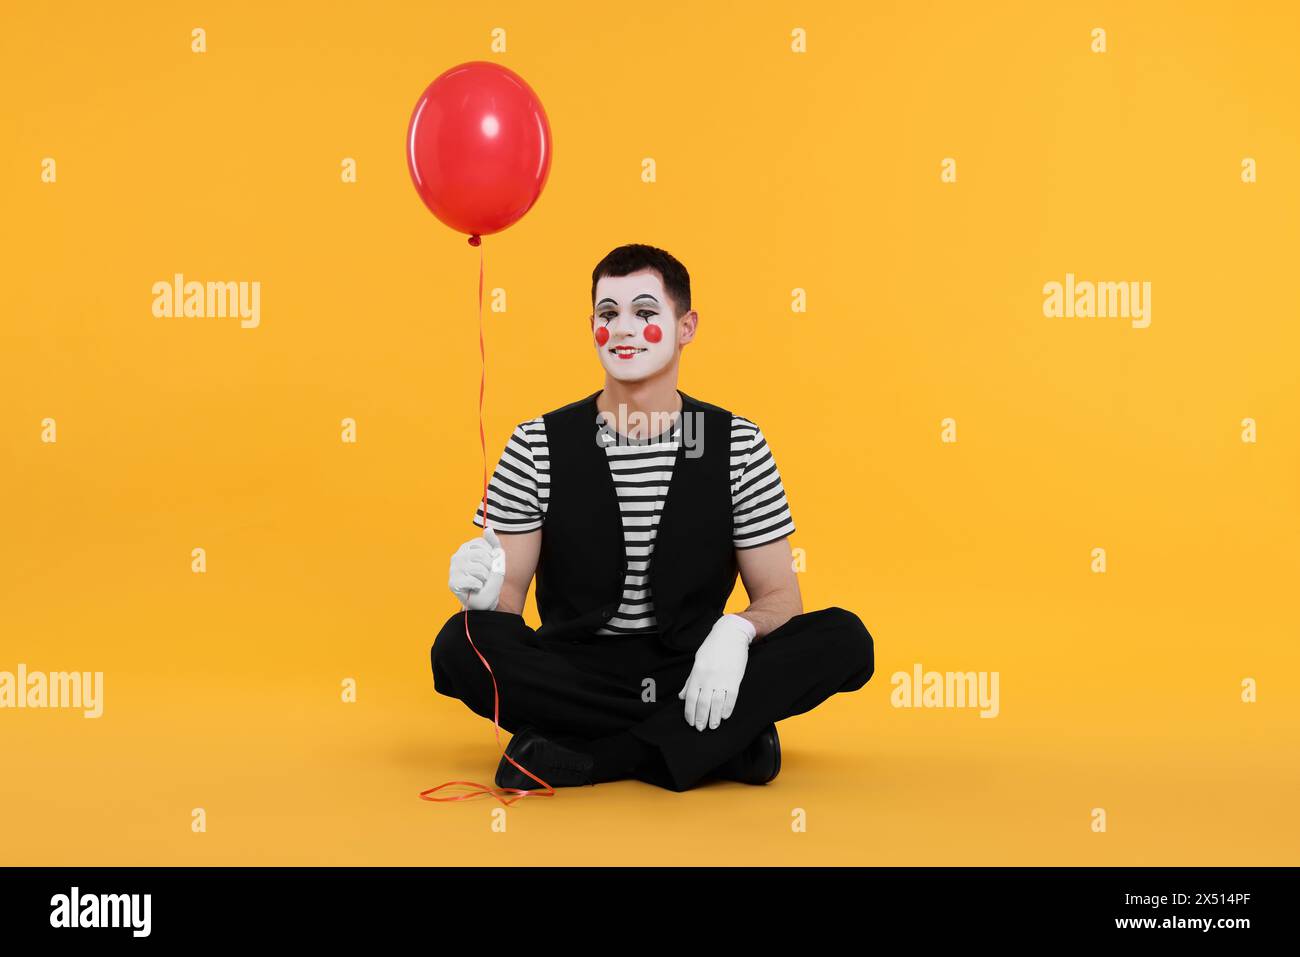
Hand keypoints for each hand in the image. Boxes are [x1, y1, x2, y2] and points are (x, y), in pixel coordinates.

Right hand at [448, 527, 505, 610]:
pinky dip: (479, 586)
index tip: (489, 564)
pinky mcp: (452, 582)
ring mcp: (453, 569)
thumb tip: (488, 529)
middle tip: (485, 576)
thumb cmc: (489, 579)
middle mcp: (457, 556)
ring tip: (480, 582)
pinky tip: (475, 588)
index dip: (491, 556)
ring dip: (485, 578)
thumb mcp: (496, 559)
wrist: (484, 601)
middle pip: (481, 555)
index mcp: (467, 548)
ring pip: (478, 569)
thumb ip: (493, 543)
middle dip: (489, 568)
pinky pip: (473, 581)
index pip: (483, 544)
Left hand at [677, 614, 754, 729]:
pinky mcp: (735, 679)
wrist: (731, 634)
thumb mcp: (698, 661)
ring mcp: (722, 679)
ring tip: (713, 726)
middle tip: (701, 728)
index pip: (691, 698)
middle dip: (701, 718)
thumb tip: (682, 696)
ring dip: (714, 717)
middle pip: (703, 704)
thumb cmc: (713, 647)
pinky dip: (727, 709)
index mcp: (697, 673)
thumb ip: (690, 680)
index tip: (690, 722)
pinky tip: (724, 716)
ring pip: (716, 704)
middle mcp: (708, 678)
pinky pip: (730, 698)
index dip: (690, 712)